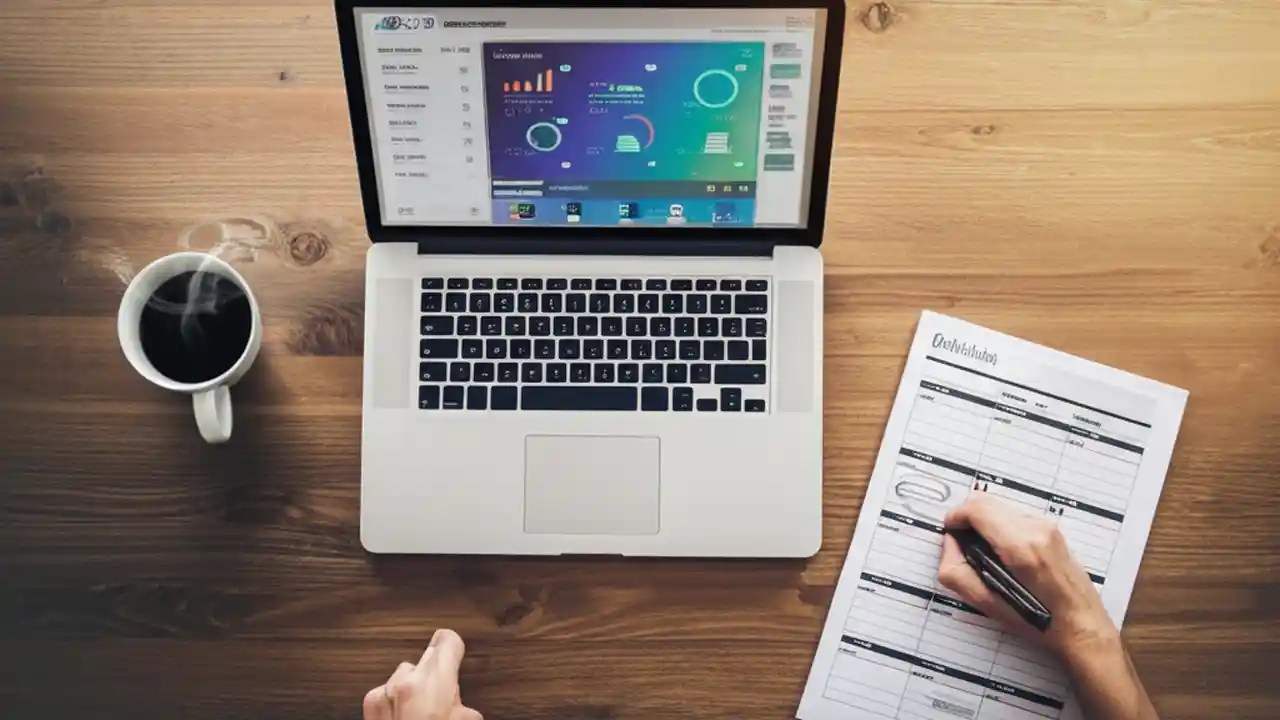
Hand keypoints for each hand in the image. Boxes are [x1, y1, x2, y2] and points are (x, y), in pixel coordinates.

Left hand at [363, 629, 481, 719]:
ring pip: (403, 676)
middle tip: (441, 698)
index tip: (455, 649)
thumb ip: (464, 706)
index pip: (448, 640)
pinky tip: (401, 717)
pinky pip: (385, 692)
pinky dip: (392, 701)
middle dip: (434, 674)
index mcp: (433, 680)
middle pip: (426, 659)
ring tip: (420, 712)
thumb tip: (462, 710)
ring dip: (411, 689)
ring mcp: (383, 692)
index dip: (454, 646)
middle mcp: (405, 680)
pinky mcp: (369, 704)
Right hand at [936, 495, 1116, 662]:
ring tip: (987, 552)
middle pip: (988, 500)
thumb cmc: (1041, 622)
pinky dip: (1002, 526)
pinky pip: (1016, 515)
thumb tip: (950, 545)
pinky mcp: (1053, 530)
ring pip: (1002, 505)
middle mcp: (1036, 529)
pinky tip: (1005, 552)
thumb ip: (956, 572)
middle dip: (969, 517)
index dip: (956, 517)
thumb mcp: (987, 605)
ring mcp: (1048, 527)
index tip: (951, 531)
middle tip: (965, 544)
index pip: (977, 508)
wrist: (1081, 626)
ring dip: (987, 521)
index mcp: (1020, 546)